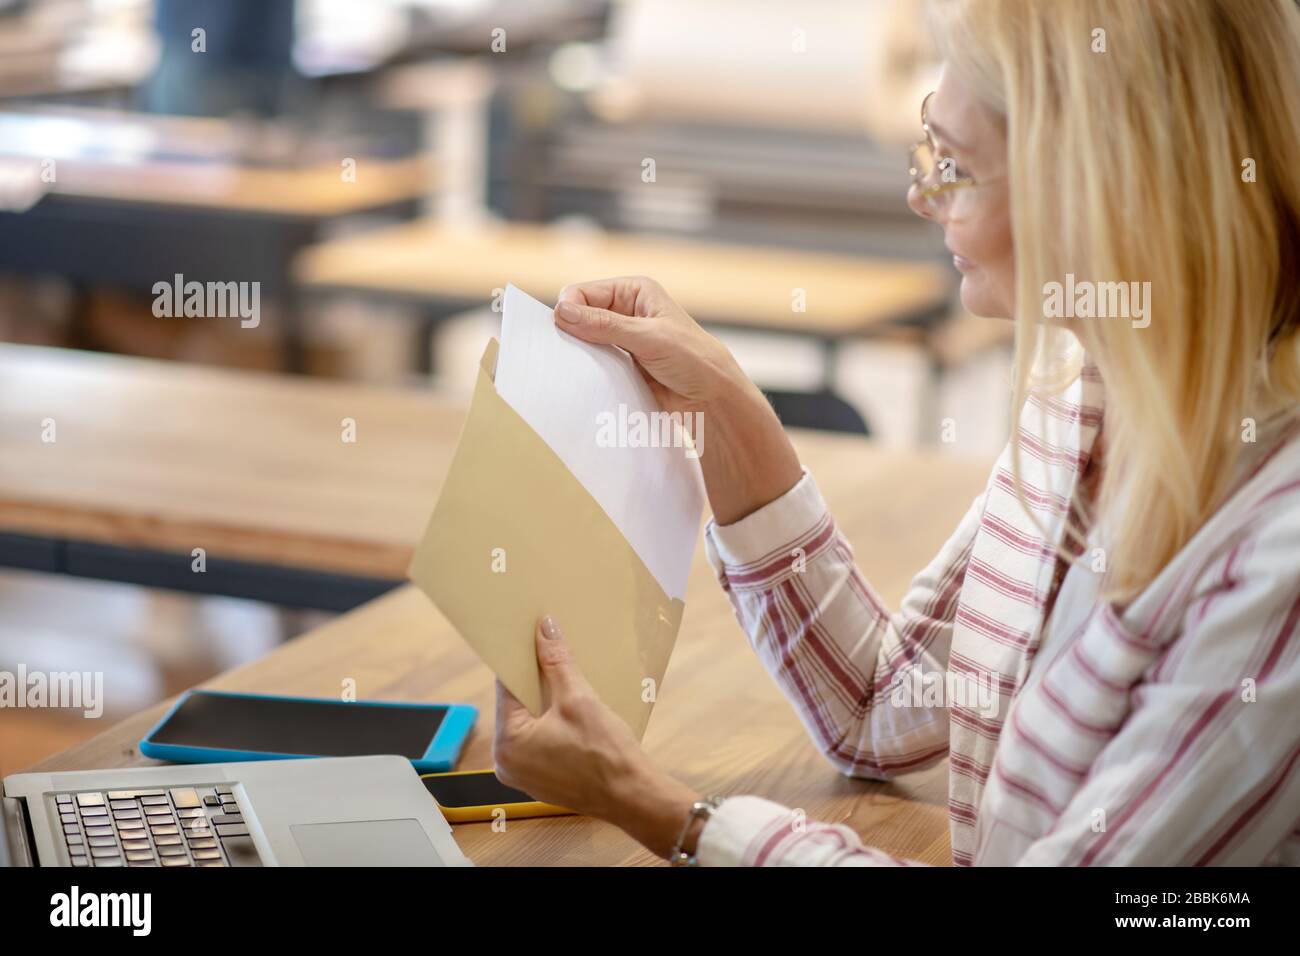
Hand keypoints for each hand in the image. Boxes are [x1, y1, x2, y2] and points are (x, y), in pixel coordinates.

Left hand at [493, 615, 701, 858]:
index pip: (506, 687)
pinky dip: (552, 723)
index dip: (521, 660)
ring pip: (530, 723)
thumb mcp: (579, 700)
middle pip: (517, 706)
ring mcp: (523, 774)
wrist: (633, 797)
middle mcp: (506, 762)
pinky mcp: (541, 779)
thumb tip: (544, 628)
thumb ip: (557, 662)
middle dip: (536, 680)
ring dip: (546, 701)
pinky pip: (539, 740)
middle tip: (552, 652)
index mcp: (507, 743)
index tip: (531, 638)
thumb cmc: (605, 754)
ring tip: (566, 678)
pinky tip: (572, 708)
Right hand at [554, 275, 741, 415]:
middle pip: (579, 314)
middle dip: (572, 331)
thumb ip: (605, 325)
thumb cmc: (692, 359)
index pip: (583, 292)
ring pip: (582, 339)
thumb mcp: (648, 337)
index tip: (564, 331)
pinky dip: (587, 368)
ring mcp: (620, 338)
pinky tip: (590, 378)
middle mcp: (625, 310)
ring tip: (583, 367)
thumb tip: (563, 311)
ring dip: (580, 353)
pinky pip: (591, 362)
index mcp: (633, 291)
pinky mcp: (619, 363)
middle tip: (570, 352)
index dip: (569, 309)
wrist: (710, 398)